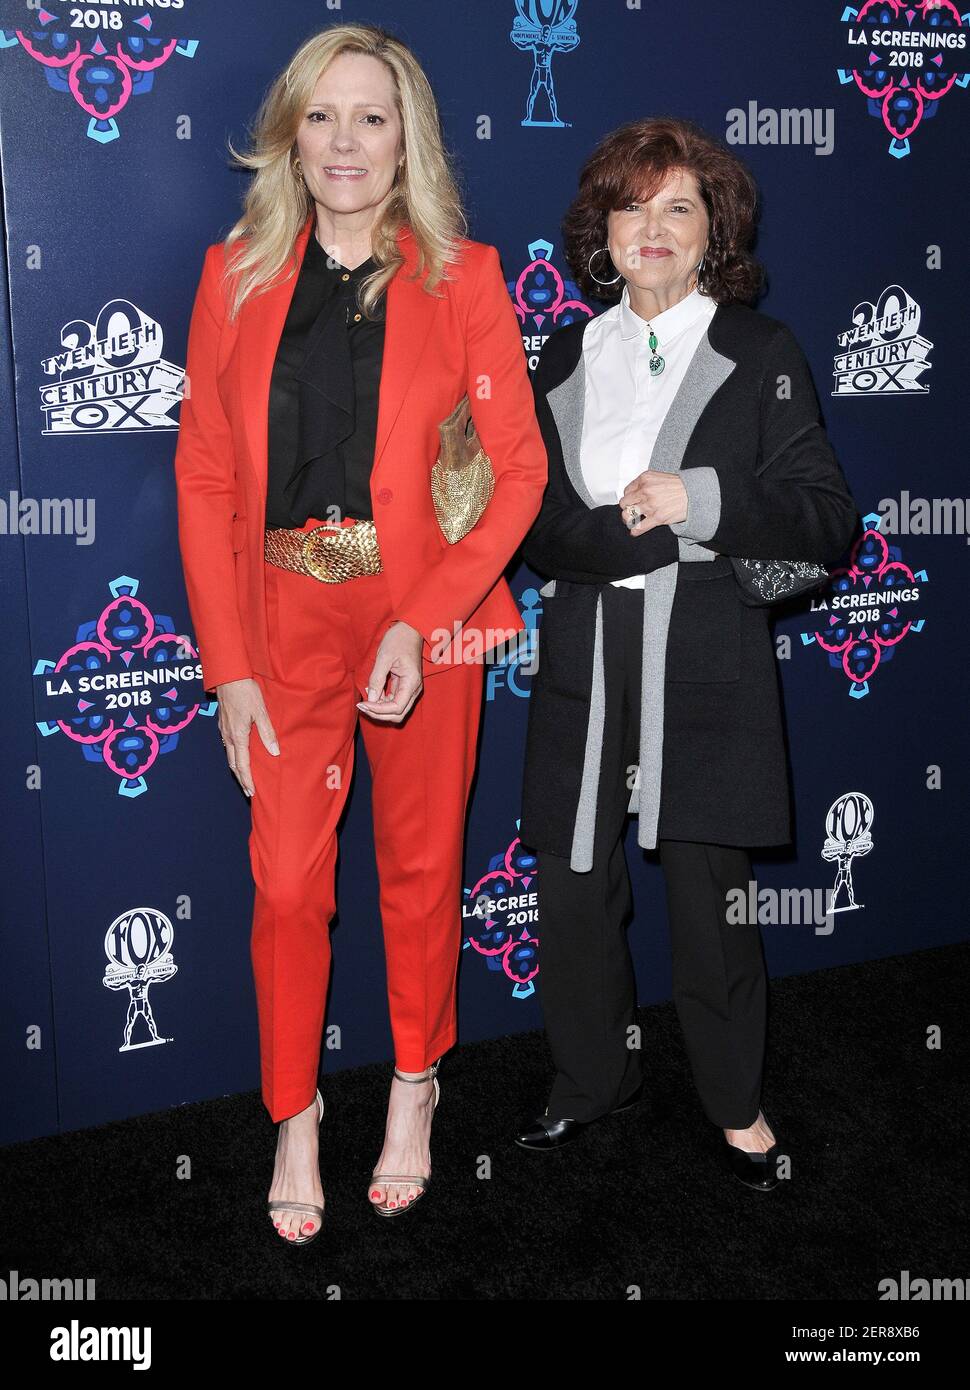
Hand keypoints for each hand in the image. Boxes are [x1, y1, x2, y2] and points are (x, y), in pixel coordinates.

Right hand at [215, 677, 278, 796]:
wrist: (228, 676)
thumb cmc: (246, 692)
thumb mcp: (261, 712)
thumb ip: (267, 733)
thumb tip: (274, 752)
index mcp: (238, 736)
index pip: (242, 764)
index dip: (247, 779)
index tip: (252, 792)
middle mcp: (228, 736)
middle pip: (233, 764)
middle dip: (241, 779)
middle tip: (248, 791)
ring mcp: (223, 730)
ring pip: (229, 755)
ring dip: (237, 769)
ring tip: (244, 778)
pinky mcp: (222, 724)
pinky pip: (228, 745)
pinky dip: (234, 757)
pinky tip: (239, 756)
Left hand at [357, 621, 423, 722]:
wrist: (410, 630)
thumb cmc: (398, 640)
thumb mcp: (384, 657)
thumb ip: (377, 678)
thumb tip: (371, 698)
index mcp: (411, 682)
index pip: (396, 708)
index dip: (379, 710)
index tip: (363, 704)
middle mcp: (413, 689)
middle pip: (398, 714)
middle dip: (379, 714)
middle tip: (362, 706)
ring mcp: (410, 689)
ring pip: (396, 710)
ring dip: (380, 710)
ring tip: (365, 701)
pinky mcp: (404, 686)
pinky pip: (394, 701)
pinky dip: (382, 702)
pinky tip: (372, 693)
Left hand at [618, 472, 687, 535]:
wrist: (694, 493)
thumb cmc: (680, 486)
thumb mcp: (660, 477)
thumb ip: (646, 483)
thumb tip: (635, 493)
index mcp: (645, 479)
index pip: (627, 491)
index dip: (630, 497)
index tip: (633, 501)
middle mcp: (645, 491)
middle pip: (624, 504)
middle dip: (627, 508)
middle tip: (631, 511)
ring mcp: (650, 505)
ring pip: (627, 516)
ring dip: (629, 520)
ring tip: (633, 520)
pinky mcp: (657, 518)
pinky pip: (638, 527)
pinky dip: (635, 531)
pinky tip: (635, 531)